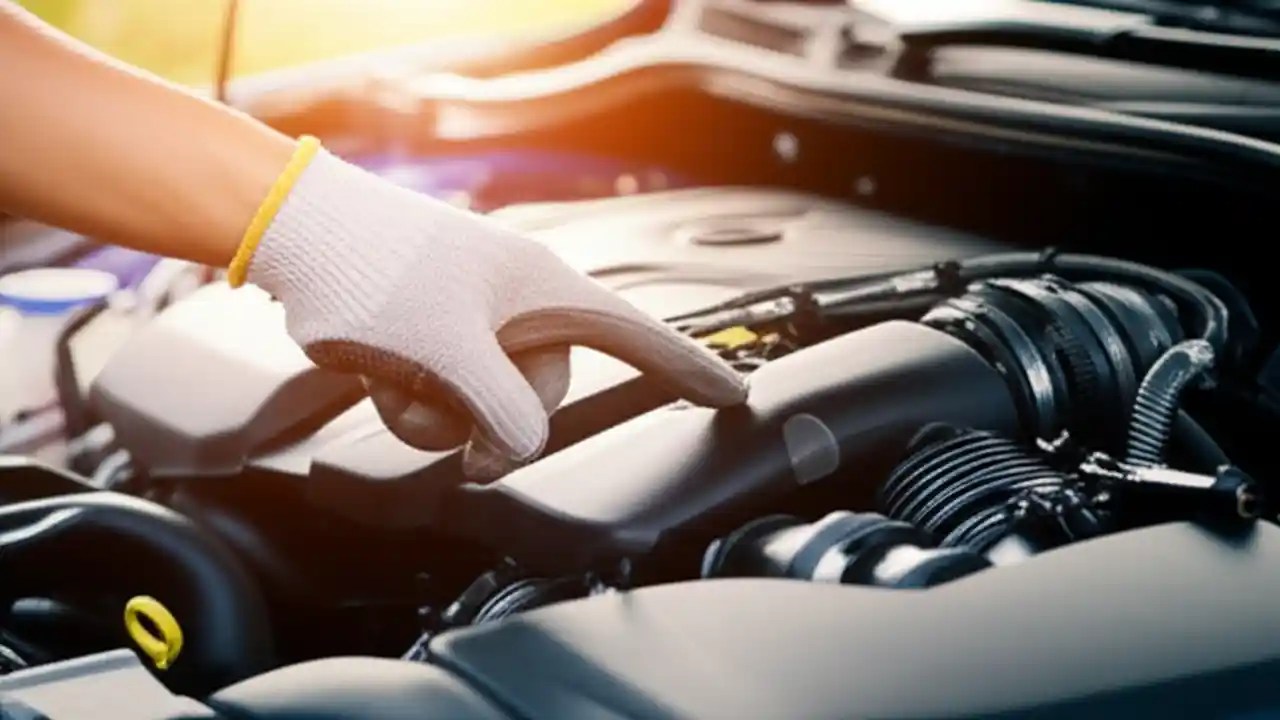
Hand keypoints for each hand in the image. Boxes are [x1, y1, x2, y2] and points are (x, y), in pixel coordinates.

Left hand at [241, 147, 746, 476]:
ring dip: (438, 411)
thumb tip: (522, 450)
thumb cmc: (375, 272)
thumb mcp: (448, 354)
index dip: (690, 371)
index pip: (638, 339)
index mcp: (546, 291)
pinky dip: (415, 398)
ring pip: (488, 405)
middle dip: (488, 418)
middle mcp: (522, 306)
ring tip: (396, 373)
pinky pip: (450, 394)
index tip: (734, 394)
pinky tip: (381, 370)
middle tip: (438, 402)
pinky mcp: (442, 334)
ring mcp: (480, 321)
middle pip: (545, 397)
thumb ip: (502, 414)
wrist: (297, 232)